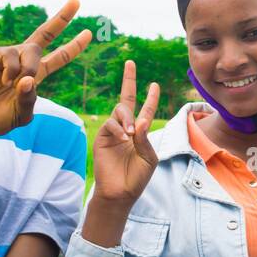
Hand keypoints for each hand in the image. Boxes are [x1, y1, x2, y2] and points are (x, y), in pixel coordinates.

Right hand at [0, 0, 91, 137]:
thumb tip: (29, 79)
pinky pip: (10, 54)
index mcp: (34, 75)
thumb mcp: (21, 114)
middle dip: (62, 18)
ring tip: (14, 85)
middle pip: (45, 35)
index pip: (59, 57)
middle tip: (76, 0)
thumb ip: (29, 99)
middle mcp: (21, 62)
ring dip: (30, 67)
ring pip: (31, 48)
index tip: (89, 33)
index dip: (73, 46)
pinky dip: (12, 70)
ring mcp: (6, 57)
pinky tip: (4, 81)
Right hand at [92, 60, 160, 205]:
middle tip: (131, 63)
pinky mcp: (102, 138)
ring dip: (128, 118)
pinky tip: (125, 138)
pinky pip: (110, 124)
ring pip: (119, 110)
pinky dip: (119, 129)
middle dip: (128, 79)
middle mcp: (126, 128)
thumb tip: (141, 120)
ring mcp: (113, 132)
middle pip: (127, 99)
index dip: (150, 96)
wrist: (120, 193)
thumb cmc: (137, 177)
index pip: (145, 109)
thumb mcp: (148, 157)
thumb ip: (146, 138)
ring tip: (132, 134)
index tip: (154, 83)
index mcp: (140, 132)